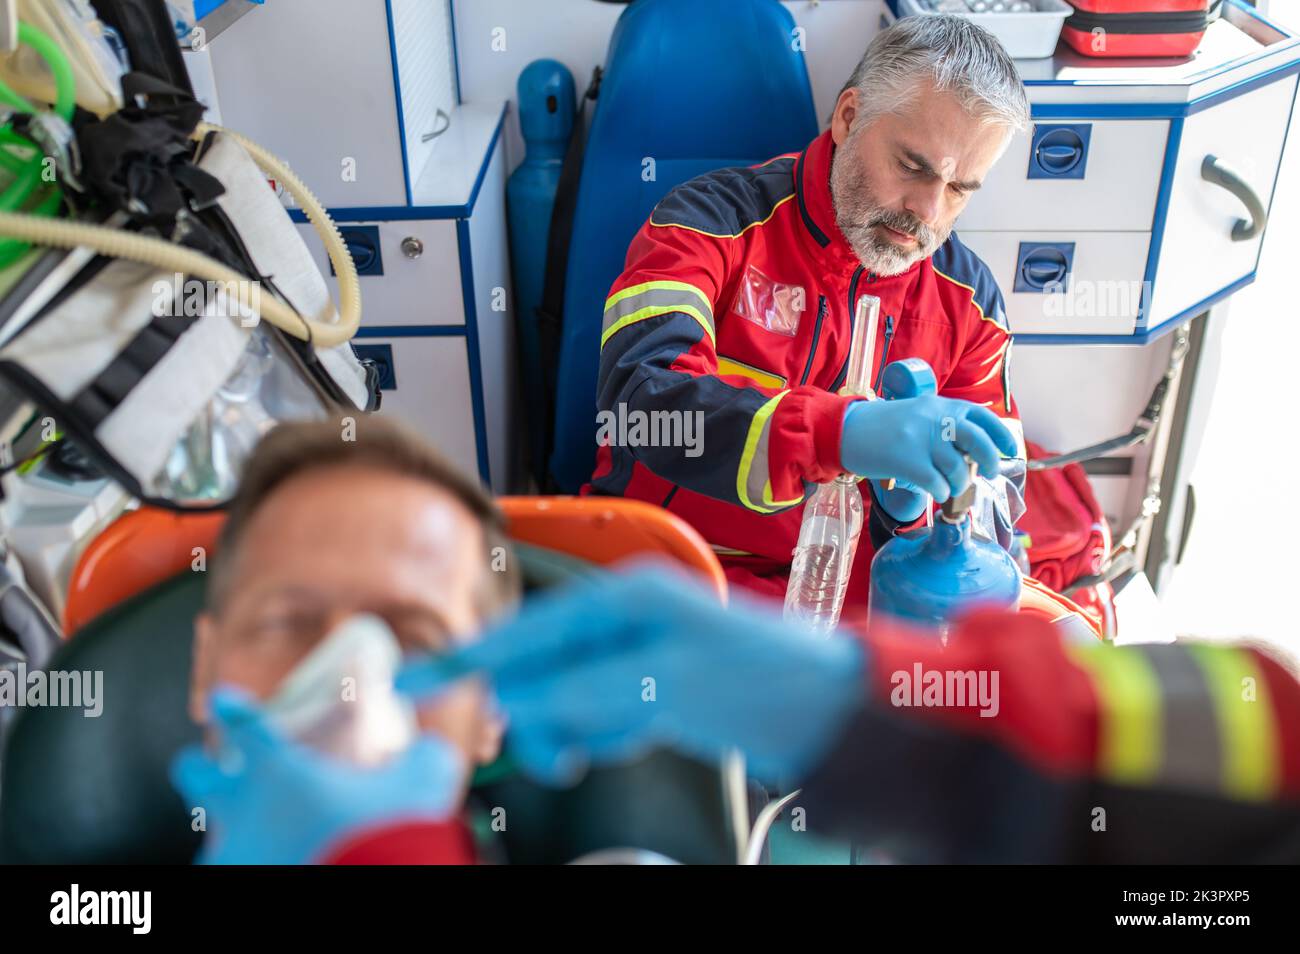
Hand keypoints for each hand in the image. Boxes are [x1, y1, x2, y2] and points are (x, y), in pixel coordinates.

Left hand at [170, 688, 464, 864]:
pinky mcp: (236, 887)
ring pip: (216, 834)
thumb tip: (425, 751)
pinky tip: (284, 864)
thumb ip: (421, 756)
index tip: (221, 699)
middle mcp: (245, 808)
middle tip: (216, 771)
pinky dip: (257, 866)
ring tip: (268, 838)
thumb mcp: (424, 778)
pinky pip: (236, 870)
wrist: (380, 879)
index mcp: (280, 768)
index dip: (229, 708)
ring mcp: (236, 852)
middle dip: (199, 767)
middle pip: (193, 772)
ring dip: (239, 832)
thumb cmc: (393, 827)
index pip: (240, 723)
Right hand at [395, 567, 866, 784]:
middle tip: (552, 752)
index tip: (413, 685)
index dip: (467, 659)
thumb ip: (583, 691)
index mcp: (625, 599)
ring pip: (567, 695)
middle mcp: (626, 620)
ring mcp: (639, 655)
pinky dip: (603, 731)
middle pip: (541, 666)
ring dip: (572, 726)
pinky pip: (599, 712)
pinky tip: (633, 734)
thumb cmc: (761, 678)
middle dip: (535, 709)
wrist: (834, 708)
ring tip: (603, 745)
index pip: (528, 631)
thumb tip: (513, 700)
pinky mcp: (653, 687)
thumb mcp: (665, 684)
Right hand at [840, 395, 1016, 502]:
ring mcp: (921, 440)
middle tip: (990, 474)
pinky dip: (942, 491)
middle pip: (977, 442)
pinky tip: (936, 491)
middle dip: (989, 462)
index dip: (1000, 435)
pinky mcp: (907, 461)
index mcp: (940, 405)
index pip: (981, 417)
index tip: (1010, 450)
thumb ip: (945, 423)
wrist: (846, 429)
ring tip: (952, 487)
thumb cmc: (882, 426)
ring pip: (958, 468)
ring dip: (960, 483)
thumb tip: (973, 450)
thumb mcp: (918, 413)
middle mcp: (934, 419)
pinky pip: (937, 483)